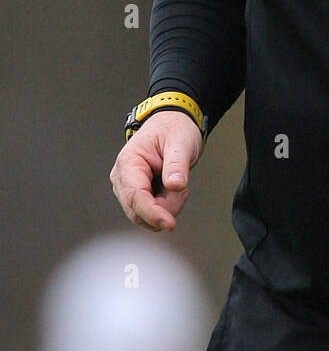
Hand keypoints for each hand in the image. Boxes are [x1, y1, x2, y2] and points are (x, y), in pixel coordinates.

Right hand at [109, 111, 202, 231]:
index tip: (170, 224)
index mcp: (128, 162)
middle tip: (183, 189)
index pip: (135, 196)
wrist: (172, 126)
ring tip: (178, 184)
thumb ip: (177, 165)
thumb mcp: (180, 143)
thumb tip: (175, 186)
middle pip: (138, 211)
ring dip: (167, 207)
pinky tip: (173, 190)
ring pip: (145, 216)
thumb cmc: (174, 130)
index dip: (152, 213)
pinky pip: (150, 213)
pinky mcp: (136, 196)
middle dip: (165, 208)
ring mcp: (127, 189)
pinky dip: (166, 207)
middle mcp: (122, 178)